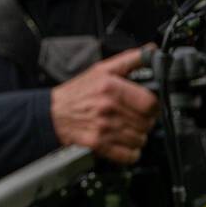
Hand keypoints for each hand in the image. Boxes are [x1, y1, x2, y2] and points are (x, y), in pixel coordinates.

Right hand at [51, 47, 159, 163]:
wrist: (52, 113)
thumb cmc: (77, 92)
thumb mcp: (102, 69)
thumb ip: (130, 59)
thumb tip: (151, 50)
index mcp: (111, 87)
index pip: (150, 103)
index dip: (153, 105)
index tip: (147, 105)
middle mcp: (108, 108)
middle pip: (147, 123)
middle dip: (145, 121)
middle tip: (135, 116)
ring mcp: (103, 128)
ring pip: (140, 139)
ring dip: (137, 136)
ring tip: (126, 128)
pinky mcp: (98, 144)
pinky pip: (129, 155)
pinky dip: (130, 152)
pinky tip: (123, 142)